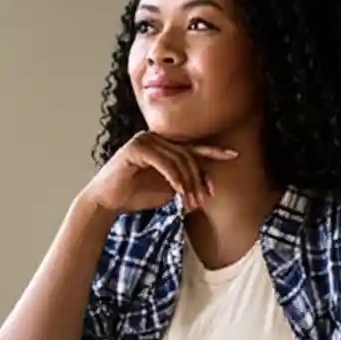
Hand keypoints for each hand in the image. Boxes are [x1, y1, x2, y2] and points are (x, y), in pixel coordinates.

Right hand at [80, 131, 237, 214]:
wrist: (107, 202)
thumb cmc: (135, 196)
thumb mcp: (168, 190)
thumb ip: (186, 183)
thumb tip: (210, 184)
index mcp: (163, 145)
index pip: (192, 147)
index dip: (213, 151)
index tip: (233, 155)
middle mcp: (155, 137)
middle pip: (188, 156)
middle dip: (198, 179)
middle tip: (201, 201)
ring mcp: (144, 140)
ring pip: (178, 159)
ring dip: (188, 183)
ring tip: (189, 202)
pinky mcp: (136, 148)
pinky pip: (164, 162)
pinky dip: (174, 177)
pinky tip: (178, 191)